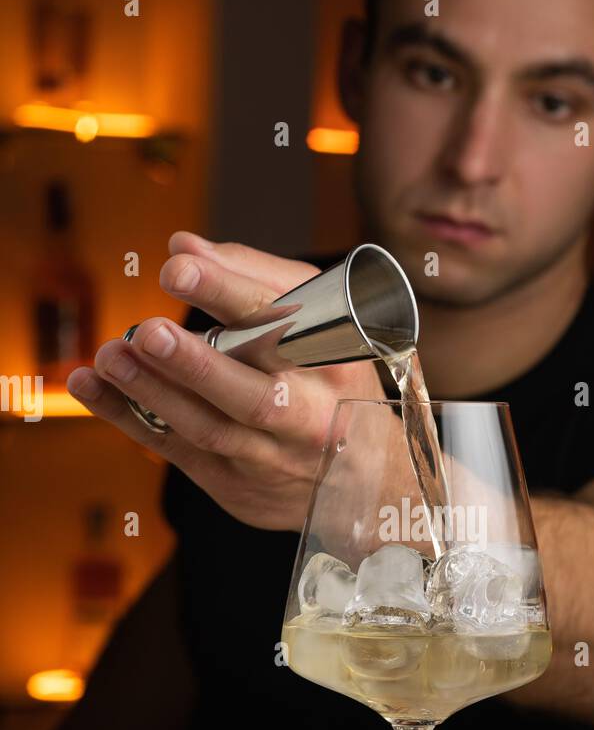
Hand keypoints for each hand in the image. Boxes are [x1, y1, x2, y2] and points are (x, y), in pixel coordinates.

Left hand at [66, 233, 388, 529]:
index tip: (181, 266)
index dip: (228, 294)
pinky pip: (177, 450)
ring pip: (210, 428)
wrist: (365, 481)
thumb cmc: (332, 383)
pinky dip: (130, 419)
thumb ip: (253, 279)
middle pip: (252, 394)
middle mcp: (306, 414)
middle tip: (147, 332)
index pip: (279, 323)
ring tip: (111, 356)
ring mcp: (270, 456)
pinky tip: (92, 388)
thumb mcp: (320, 323)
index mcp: (332, 361)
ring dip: (155, 393)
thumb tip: (183, 245)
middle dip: (197, 365)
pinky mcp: (235, 483)